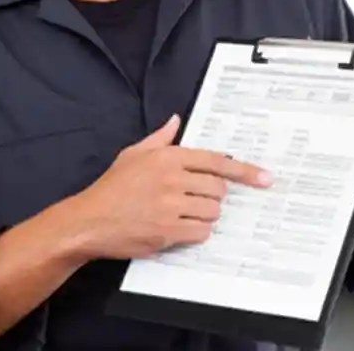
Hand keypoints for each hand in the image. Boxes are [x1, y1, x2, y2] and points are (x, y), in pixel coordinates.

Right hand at [66, 115, 271, 259]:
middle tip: (196, 199)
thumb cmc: (110, 188)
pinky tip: (179, 229)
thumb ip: (159, 138)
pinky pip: (201, 233)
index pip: (216, 161)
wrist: (89, 220)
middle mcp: (172, 179)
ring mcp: (171, 206)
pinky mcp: (168, 231)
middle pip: (218, 188)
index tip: (264, 178)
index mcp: (167, 157)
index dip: (244, 171)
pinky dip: (196, 233)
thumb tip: (176, 121)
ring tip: (182, 214)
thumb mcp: (132, 155)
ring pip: (212, 212)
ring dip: (204, 215)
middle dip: (213, 196)